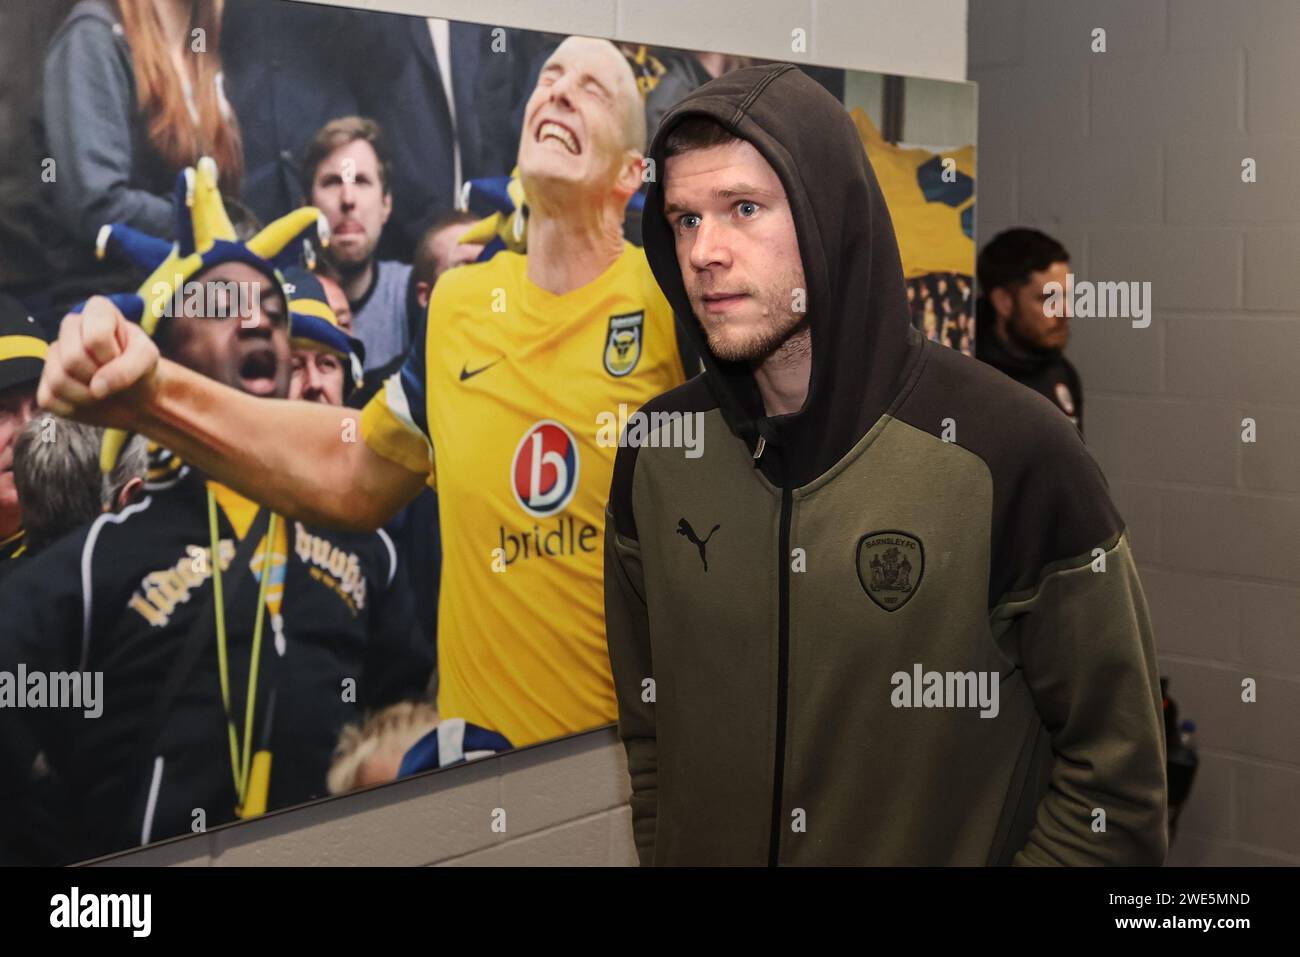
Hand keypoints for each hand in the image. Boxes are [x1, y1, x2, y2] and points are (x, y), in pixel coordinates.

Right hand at [37, 296, 160, 427]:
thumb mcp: (148, 360)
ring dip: (88, 396)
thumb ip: (128, 368)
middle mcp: (70, 327)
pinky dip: (75, 407)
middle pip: (72, 359)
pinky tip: (88, 400)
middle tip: (113, 379)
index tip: (122, 358)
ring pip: (59, 381)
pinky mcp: (45, 383)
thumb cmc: (142, 370)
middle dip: (99, 377)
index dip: (112, 357)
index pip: (95, 337)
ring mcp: (54, 355)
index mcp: (97, 311)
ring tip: (103, 392)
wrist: (137, 398)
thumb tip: (96, 387)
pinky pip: (50, 400)